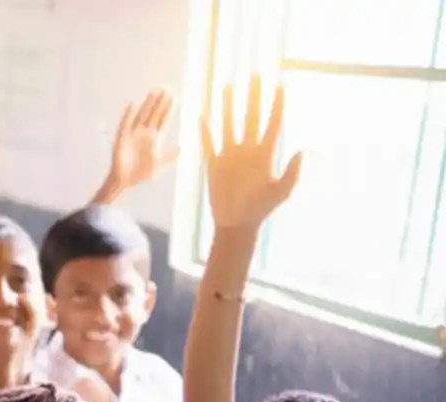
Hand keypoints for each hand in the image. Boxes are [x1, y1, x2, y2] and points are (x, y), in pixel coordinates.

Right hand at [106, 89, 177, 193]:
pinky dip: (128, 115)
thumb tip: (182, 148)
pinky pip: (125, 124)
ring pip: (142, 116)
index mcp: (155, 140)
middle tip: (167, 89)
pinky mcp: (122, 139)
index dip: (169, 109)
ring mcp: (133, 135)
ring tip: (154, 92)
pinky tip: (132, 104)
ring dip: (147, 105)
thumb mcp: (158, 166)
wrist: (124, 182)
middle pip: (154, 114)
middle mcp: (145, 134)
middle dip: (160, 102)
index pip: (163, 120)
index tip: (175, 97)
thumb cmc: (140, 175)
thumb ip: (169, 157)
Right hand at [202, 74, 301, 231]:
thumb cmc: (261, 210)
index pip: (273, 123)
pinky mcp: (214, 164)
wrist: (236, 224)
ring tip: (228, 86)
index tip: (281, 85)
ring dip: (229, 106)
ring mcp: (230, 155)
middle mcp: (248, 150)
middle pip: (251, 116)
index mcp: (266, 154)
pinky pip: (209, 143)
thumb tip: (302, 150)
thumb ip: (292, 172)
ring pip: (229, 124)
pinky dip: (205, 130)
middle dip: (253, 96)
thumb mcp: (281, 192)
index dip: (278, 104)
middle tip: (255, 75)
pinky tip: (203, 115)